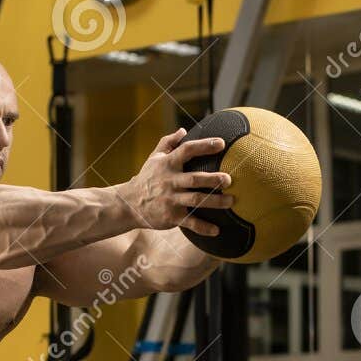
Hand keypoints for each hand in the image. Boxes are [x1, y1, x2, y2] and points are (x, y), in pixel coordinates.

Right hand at [119, 128, 233, 235]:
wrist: (129, 204)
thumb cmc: (146, 178)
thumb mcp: (153, 158)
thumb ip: (168, 142)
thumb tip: (184, 130)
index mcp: (168, 164)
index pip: (187, 150)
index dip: (204, 146)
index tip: (222, 143)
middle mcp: (170, 181)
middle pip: (195, 179)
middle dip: (213, 179)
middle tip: (229, 179)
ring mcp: (171, 200)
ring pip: (196, 200)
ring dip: (215, 202)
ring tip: (231, 201)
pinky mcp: (172, 217)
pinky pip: (190, 223)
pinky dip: (203, 228)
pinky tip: (217, 230)